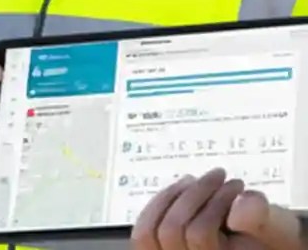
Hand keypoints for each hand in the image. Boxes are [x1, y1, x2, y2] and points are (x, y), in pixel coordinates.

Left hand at [133, 168, 304, 249]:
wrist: (260, 243)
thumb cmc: (267, 236)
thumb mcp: (275, 226)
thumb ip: (258, 216)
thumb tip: (241, 206)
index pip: (199, 234)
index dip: (216, 204)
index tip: (235, 185)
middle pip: (171, 230)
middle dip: (195, 195)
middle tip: (218, 175)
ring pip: (149, 231)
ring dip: (173, 196)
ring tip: (196, 180)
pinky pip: (143, 232)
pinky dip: (159, 204)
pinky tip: (180, 188)